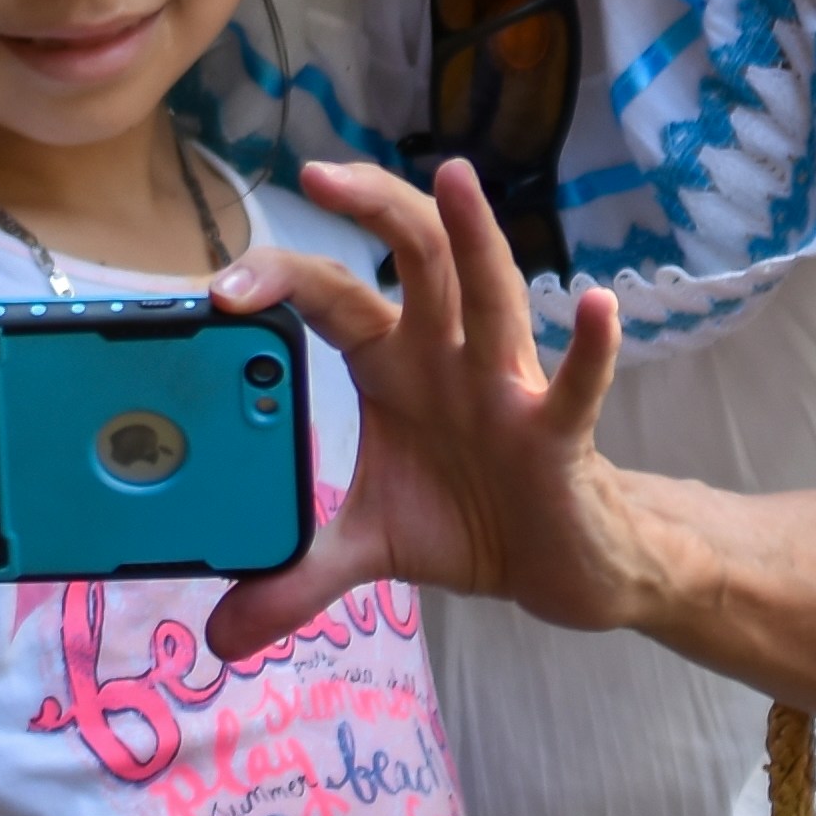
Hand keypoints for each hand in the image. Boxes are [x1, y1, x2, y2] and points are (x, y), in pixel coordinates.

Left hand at [202, 158, 626, 659]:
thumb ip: (295, 580)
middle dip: (371, 208)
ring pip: (489, 292)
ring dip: (473, 236)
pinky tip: (597, 306)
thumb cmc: (472, 521)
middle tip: (317, 175)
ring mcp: (506, 386)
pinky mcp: (557, 433)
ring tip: (456, 180)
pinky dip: (589, 347)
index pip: (333, 295)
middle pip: (414, 256)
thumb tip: (218, 640)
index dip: (281, 277)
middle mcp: (449, 354)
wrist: (564, 567)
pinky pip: (574, 384)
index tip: (222, 285)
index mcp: (394, 364)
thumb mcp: (368, 550)